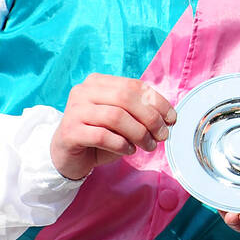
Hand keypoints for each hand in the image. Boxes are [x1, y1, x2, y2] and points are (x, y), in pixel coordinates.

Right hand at [50, 73, 175, 180]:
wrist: (66, 157)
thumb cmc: (99, 136)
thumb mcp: (122, 121)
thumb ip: (140, 113)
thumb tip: (168, 118)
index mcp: (98, 82)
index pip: (134, 86)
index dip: (157, 102)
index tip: (172, 119)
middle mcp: (84, 91)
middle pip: (126, 98)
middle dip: (150, 117)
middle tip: (162, 135)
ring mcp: (74, 110)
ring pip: (116, 116)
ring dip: (139, 133)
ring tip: (148, 146)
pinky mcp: (69, 132)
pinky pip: (102, 136)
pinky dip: (121, 144)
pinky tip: (129, 151)